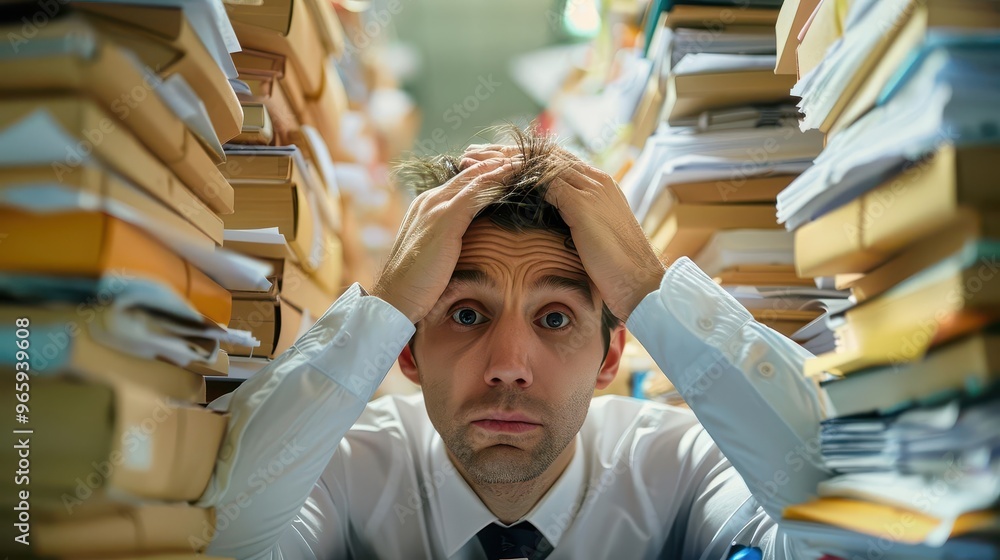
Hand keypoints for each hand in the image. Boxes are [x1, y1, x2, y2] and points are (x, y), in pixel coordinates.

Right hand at [371, 157, 521, 323]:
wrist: (395, 300)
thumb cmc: (416, 285)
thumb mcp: (435, 254)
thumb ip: (451, 240)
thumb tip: (473, 242)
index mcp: (426, 207)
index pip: (462, 182)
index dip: (487, 174)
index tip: (511, 170)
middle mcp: (429, 201)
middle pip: (469, 173)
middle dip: (497, 164)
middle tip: (524, 158)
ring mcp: (435, 208)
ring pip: (474, 178)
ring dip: (501, 168)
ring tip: (525, 161)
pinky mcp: (444, 220)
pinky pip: (475, 193)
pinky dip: (496, 182)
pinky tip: (514, 177)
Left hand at [463, 146, 664, 322]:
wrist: (641, 284)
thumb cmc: (617, 271)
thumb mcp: (591, 240)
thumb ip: (574, 224)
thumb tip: (552, 227)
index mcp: (597, 186)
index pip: (550, 163)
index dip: (517, 161)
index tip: (487, 163)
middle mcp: (595, 179)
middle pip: (540, 155)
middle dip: (503, 154)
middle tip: (470, 155)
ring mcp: (591, 187)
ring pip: (537, 163)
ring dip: (502, 162)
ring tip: (472, 164)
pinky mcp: (584, 202)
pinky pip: (543, 180)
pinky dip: (515, 178)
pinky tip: (490, 182)